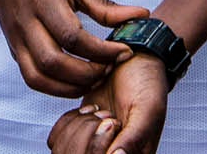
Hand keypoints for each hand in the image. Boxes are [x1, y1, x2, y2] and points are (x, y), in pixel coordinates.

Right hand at [0, 0, 148, 97]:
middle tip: (110, 69)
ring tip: (95, 79)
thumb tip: (142, 16)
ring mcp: (17, 40)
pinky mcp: (15, 51)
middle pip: (54, 61)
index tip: (124, 51)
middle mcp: (26, 22)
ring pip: (39, 77)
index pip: (72, 36)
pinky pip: (33, 79)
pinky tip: (76, 83)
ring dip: (71, 86)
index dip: (102, 50)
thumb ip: (105, 6)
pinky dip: (56, 88)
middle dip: (88, 73)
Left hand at [48, 54, 168, 153]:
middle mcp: (112, 152)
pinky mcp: (80, 131)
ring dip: (80, 125)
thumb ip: (134, 137)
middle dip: (89, 133)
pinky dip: (70, 120)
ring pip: (66, 150)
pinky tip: (88, 109)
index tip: (114, 121)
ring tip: (100, 109)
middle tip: (106, 113)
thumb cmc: (146, 83)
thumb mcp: (147, 108)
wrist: (133, 61)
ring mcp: (94, 144)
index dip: (100, 145)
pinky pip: (59, 137)